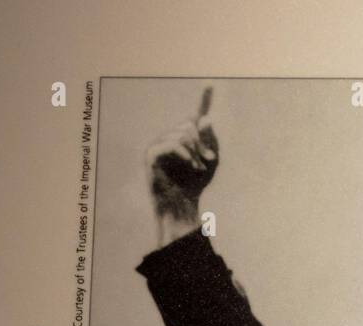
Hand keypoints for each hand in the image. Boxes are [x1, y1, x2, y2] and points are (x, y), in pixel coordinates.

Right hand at [146, 86, 218, 243]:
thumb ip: (210, 140)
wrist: (181, 205)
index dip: (203, 100)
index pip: (194, 116)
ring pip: (182, 134)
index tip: (211, 84)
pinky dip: (186, 154)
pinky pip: (172, 144)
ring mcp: (158, 144)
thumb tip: (206, 118)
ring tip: (200, 168)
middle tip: (209, 161)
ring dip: (196, 152)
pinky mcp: (151, 154)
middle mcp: (169, 136)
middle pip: (189, 124)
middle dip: (203, 142)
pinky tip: (192, 166)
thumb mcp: (210, 161)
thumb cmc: (195, 184)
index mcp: (184, 137)